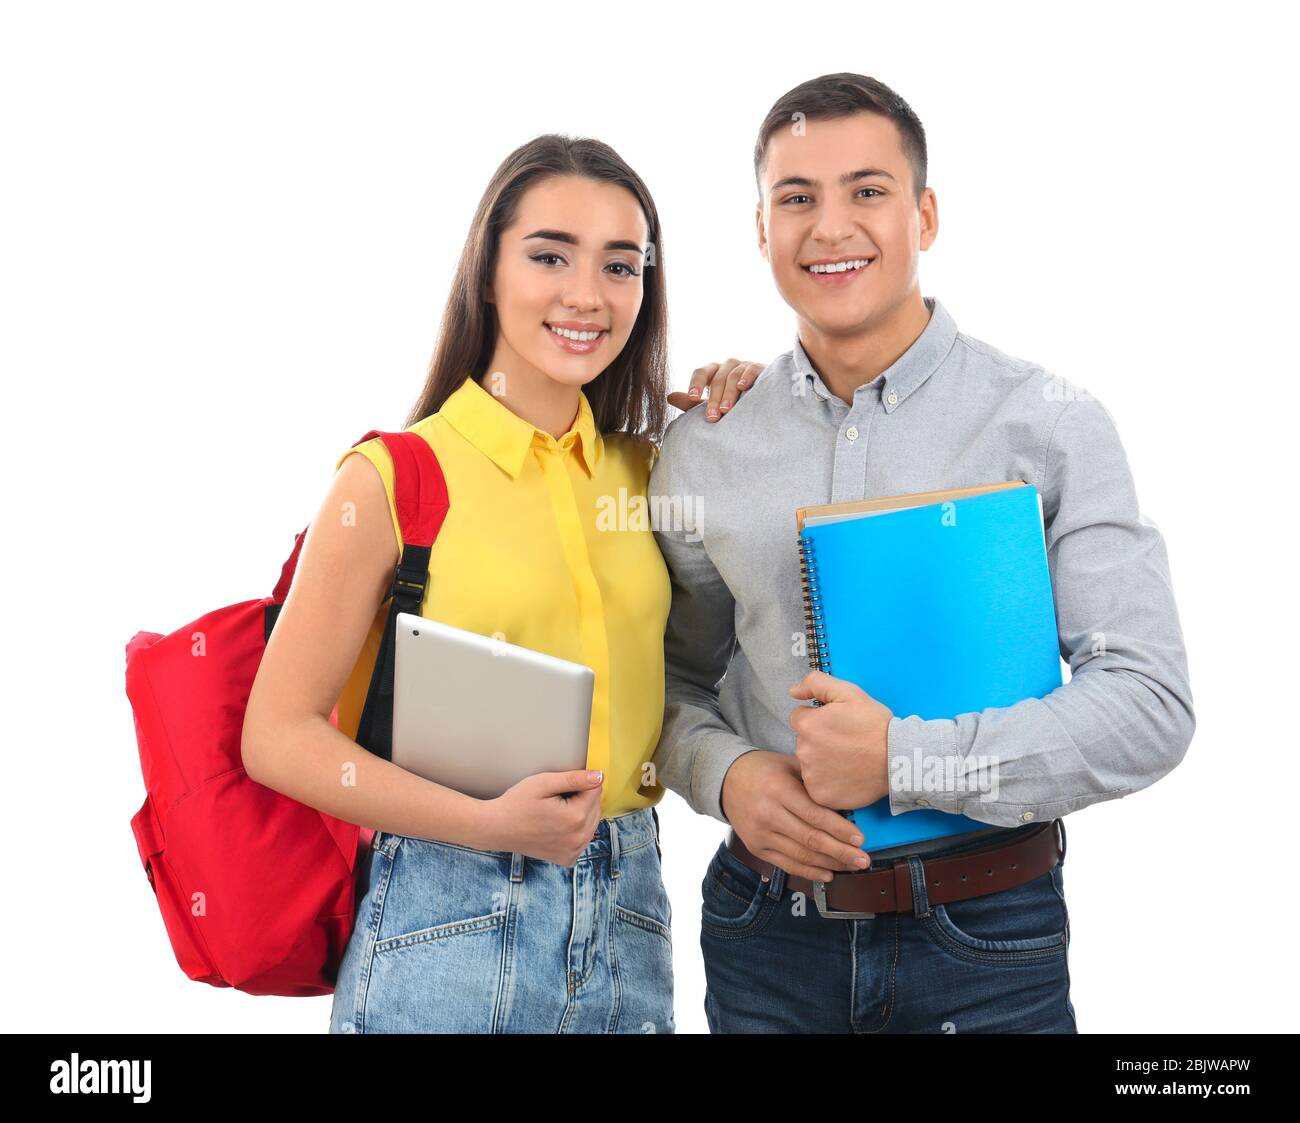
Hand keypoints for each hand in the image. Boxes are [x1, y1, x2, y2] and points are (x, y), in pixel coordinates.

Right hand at [480, 769, 603, 864]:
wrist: (497, 828)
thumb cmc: (517, 803)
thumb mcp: (544, 783)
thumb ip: (574, 779)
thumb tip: (599, 776)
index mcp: (575, 817)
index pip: (595, 790)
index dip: (579, 783)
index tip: (561, 786)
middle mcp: (579, 838)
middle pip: (596, 807)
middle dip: (582, 798)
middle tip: (556, 798)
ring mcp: (574, 851)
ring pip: (592, 823)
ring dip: (581, 813)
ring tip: (555, 811)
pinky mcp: (568, 858)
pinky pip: (583, 838)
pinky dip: (576, 830)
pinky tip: (558, 825)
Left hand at [667, 358, 764, 419]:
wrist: (759, 403)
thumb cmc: (731, 404)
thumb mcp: (710, 405)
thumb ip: (691, 403)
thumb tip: (669, 397)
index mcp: (713, 372)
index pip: (701, 372)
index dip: (696, 383)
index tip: (693, 397)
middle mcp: (727, 366)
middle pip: (717, 378)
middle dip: (713, 399)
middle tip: (711, 417)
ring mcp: (743, 365)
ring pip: (733, 376)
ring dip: (728, 394)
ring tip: (725, 410)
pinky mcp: (760, 368)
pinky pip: (752, 369)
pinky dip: (747, 377)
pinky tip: (743, 387)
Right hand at [719, 751, 869, 880]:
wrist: (725, 780)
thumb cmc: (763, 769)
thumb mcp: (788, 764)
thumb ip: (814, 781)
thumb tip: (847, 799)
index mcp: (779, 790)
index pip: (814, 814)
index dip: (839, 829)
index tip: (860, 838)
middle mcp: (768, 814)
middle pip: (810, 839)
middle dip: (841, 852)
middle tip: (863, 859)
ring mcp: (761, 834)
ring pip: (801, 855)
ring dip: (830, 863)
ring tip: (851, 866)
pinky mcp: (757, 847)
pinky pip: (787, 864)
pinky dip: (809, 871)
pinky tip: (828, 873)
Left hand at [788, 671, 892, 810]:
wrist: (897, 758)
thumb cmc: (874, 724)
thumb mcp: (849, 692)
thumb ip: (816, 683)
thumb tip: (793, 691)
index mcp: (807, 725)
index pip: (799, 718)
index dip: (818, 718)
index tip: (837, 724)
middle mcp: (803, 751)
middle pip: (803, 742)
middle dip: (819, 740)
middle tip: (845, 742)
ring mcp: (811, 776)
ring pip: (809, 764)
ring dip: (822, 761)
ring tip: (848, 759)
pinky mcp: (820, 795)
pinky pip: (817, 785)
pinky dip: (828, 782)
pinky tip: (846, 775)